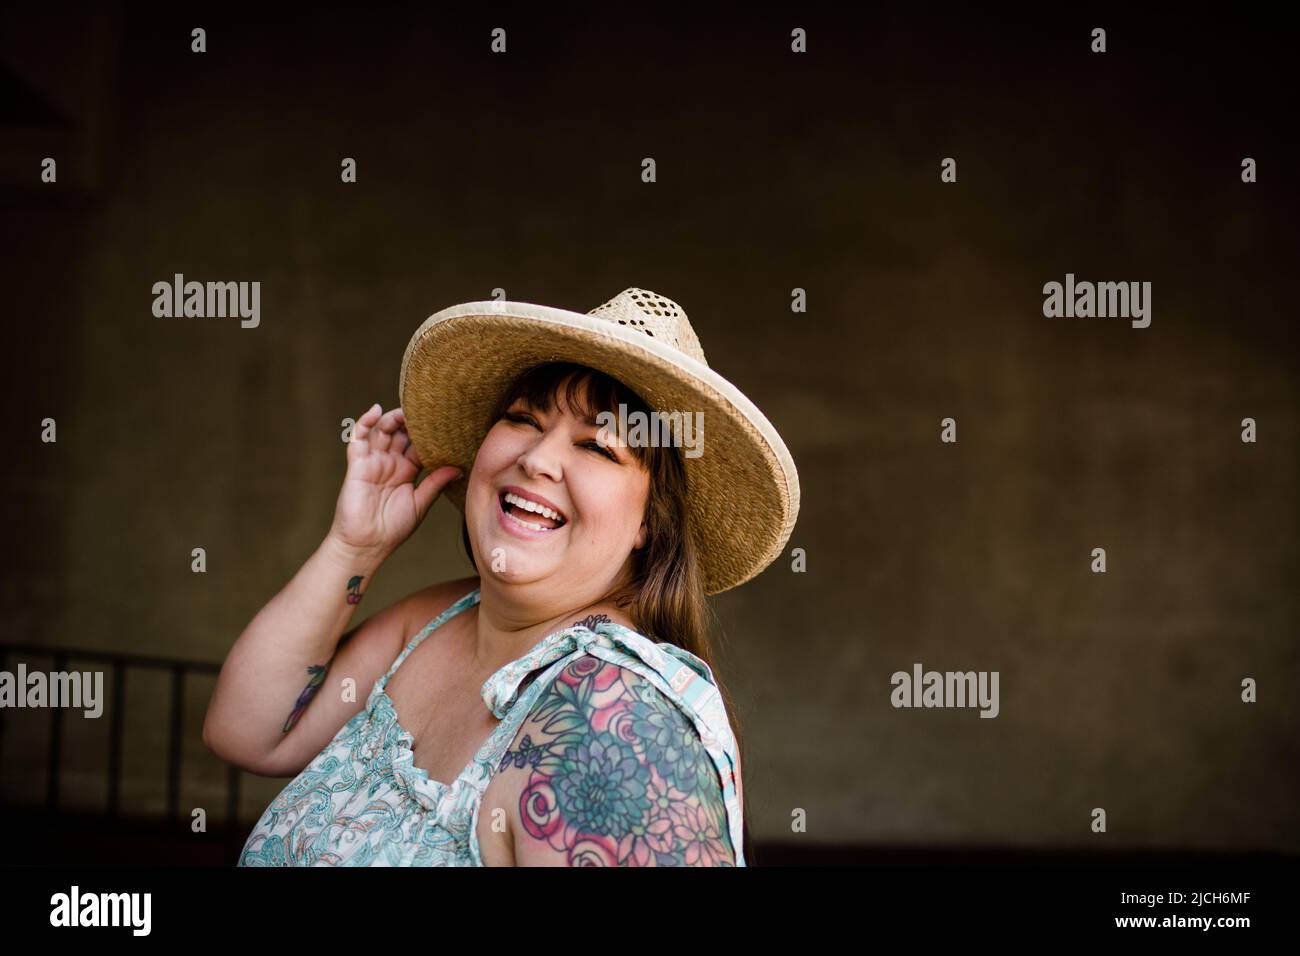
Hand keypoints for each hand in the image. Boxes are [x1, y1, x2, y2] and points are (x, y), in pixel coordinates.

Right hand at [327, 403, 461, 560]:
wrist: (367, 545)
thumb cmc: (393, 528)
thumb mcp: (420, 504)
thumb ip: (435, 483)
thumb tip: (458, 468)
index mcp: (406, 471)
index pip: (417, 444)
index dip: (427, 433)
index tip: (442, 421)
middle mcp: (389, 463)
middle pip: (399, 433)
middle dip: (410, 422)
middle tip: (425, 412)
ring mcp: (372, 462)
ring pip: (381, 431)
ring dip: (391, 419)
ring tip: (405, 412)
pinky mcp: (357, 465)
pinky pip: (358, 439)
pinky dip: (365, 422)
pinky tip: (376, 411)